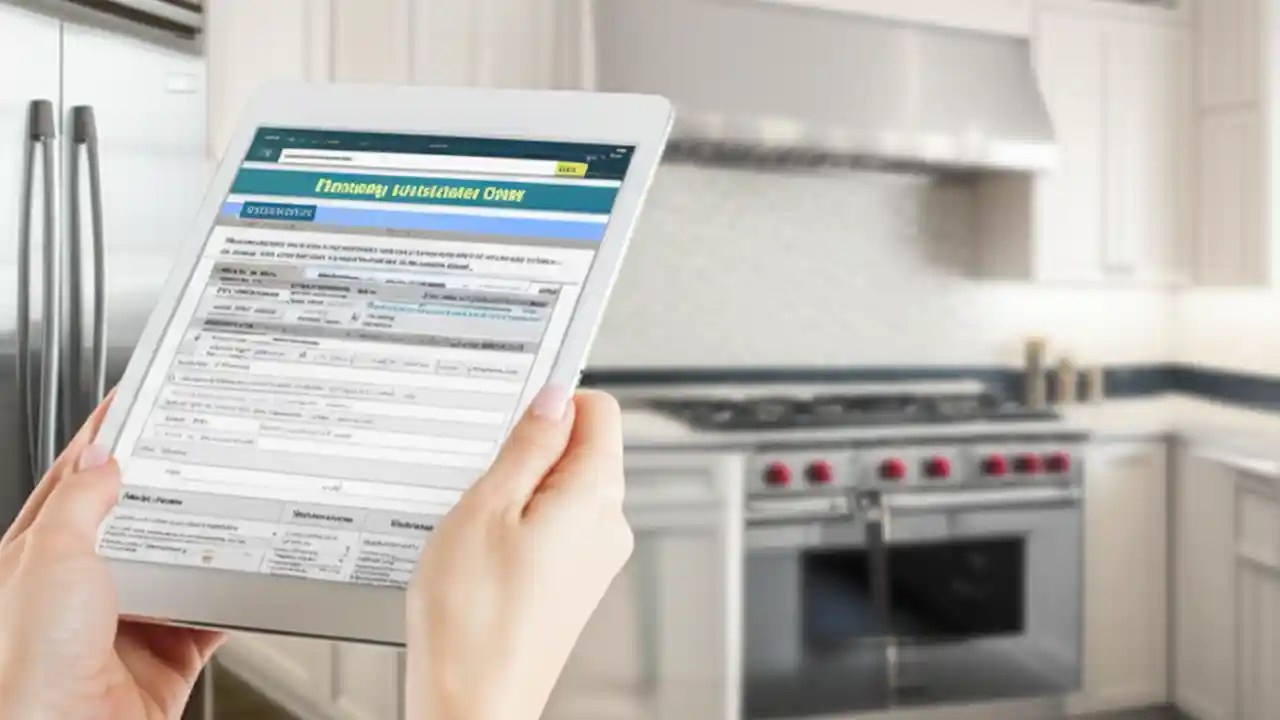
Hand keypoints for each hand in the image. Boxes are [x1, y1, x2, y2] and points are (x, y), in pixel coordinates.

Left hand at [0, 396, 224, 719]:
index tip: (134, 406)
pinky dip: (234, 595)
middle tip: (201, 450)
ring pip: (178, 563)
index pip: (73, 482)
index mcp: (36, 560)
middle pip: (136, 519)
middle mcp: (81, 590)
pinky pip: (212, 613)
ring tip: (234, 504)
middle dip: (169, 487)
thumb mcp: (49, 559)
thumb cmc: (29, 668)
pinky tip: (247, 573)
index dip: (105, 442)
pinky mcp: (167, 653)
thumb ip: (79, 503)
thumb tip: (98, 455)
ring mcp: (126, 621)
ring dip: (207, 539)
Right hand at [406, 387, 632, 719]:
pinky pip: (557, 526)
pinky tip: (488, 554)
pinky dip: (522, 525)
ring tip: (481, 528)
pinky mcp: (575, 581)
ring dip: (522, 491)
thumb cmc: (474, 620)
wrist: (472, 702)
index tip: (515, 416)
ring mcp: (595, 557)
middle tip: (486, 485)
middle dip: (532, 451)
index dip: (553, 403)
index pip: (600, 411)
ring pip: (565, 488)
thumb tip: (553, 399)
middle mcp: (608, 526)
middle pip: (583, 448)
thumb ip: (527, 446)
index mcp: (596, 498)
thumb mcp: (487, 508)